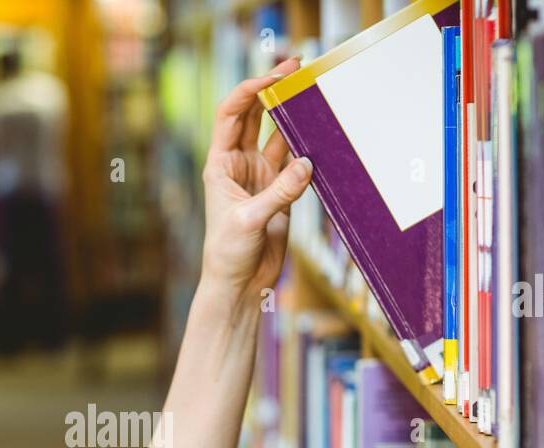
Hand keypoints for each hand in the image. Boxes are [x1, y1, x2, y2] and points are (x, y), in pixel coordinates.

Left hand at [199, 56, 312, 307]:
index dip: (249, 92)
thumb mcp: (249, 221)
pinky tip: (323, 135)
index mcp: (220, 165)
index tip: (273, 78)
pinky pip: (297, 164)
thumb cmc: (228, 254)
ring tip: (314, 95)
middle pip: (255, 117)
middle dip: (273, 91)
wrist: (239, 285)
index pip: (231, 115)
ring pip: (280, 137)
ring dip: (295, 118)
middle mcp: (239, 166)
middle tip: (296, 67)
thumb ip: (278, 193)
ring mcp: (261, 178)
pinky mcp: (281, 193)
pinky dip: (309, 149)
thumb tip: (306, 163)